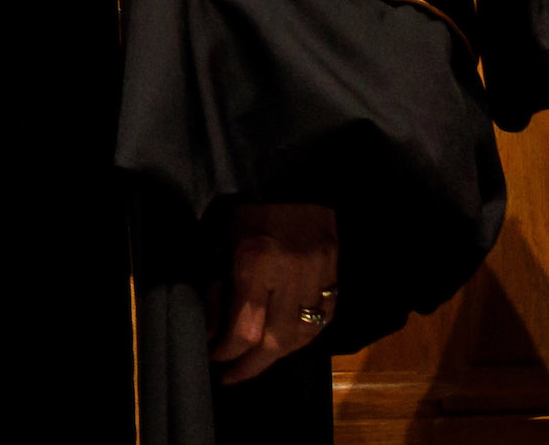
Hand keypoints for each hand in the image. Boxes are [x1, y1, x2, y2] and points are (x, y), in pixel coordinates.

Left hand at [208, 202, 336, 384]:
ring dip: (278, 356)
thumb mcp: (224, 236)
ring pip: (302, 336)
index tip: (213, 356)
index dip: (226, 351)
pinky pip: (323, 318)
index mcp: (256, 261)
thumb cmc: (250, 202)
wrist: (295, 172)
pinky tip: (287, 342)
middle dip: (250, 366)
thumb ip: (220, 281)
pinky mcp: (335, 273)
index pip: (244, 328)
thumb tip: (212, 323)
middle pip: (275, 343)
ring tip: (257, 363)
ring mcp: (318, 276)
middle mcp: (290, 274)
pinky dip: (304, 336)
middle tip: (231, 376)